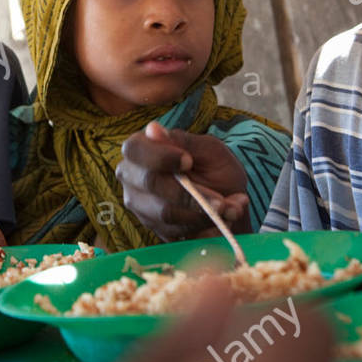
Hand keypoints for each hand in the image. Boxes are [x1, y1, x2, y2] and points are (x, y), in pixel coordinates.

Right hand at [116, 122, 250, 241]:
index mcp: (140, 149)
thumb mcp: (209, 149)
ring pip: (165, 213)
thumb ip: (184, 141)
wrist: (228, 203)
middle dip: (190, 193)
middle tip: (220, 199)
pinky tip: (220, 220)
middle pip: (150, 184)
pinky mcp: (153, 228)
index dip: (161, 156)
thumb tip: (153, 129)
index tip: (189, 161)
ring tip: (229, 208)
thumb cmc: (216, 169)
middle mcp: (132, 178)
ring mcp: (140, 206)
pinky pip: (175, 232)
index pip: (135, 150)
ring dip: (203, 213)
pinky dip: (203, 227)